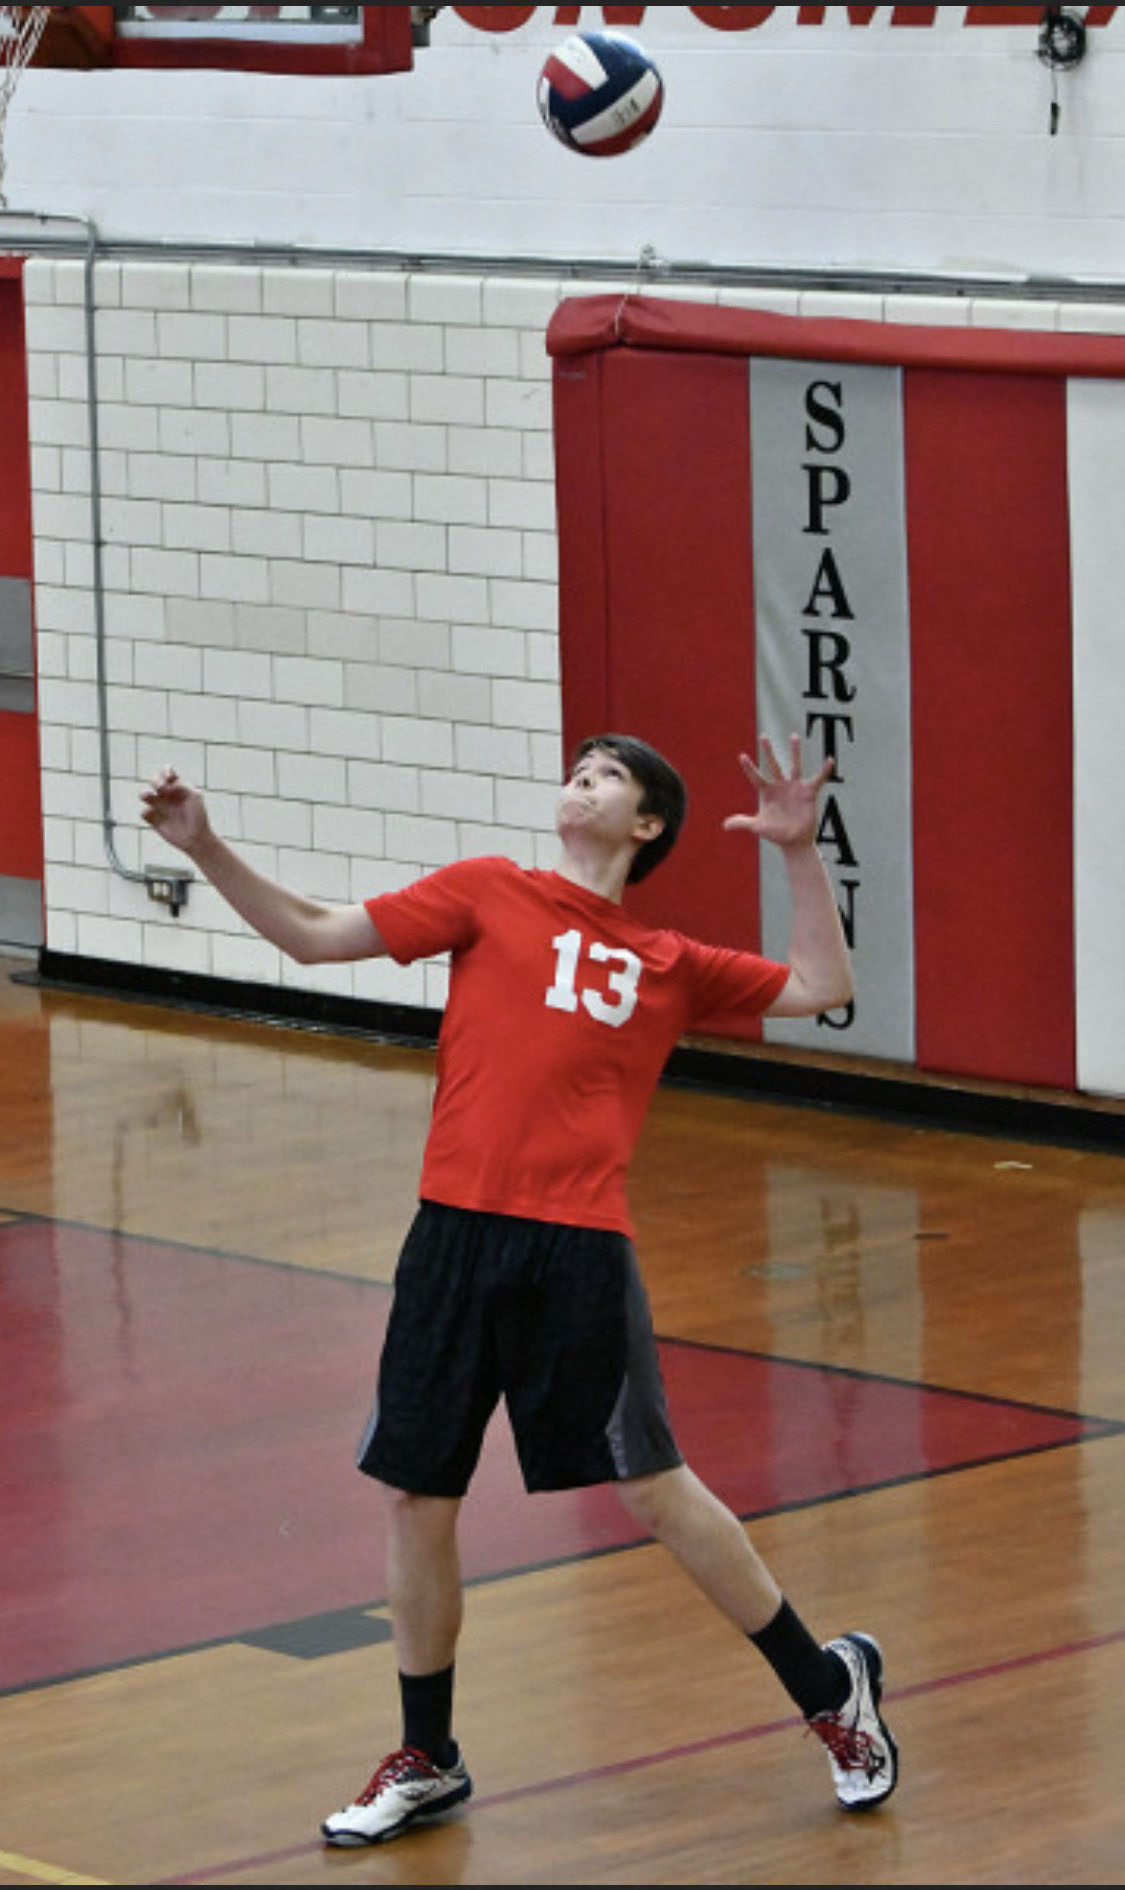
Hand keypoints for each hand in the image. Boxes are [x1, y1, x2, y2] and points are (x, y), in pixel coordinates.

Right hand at [140, 766, 209, 854]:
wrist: (196, 837)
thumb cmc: (198, 816)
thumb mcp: (194, 797)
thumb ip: (182, 786)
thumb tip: (168, 784)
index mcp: (177, 787)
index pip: (168, 773)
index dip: (166, 772)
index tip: (170, 778)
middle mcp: (167, 795)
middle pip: (154, 781)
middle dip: (155, 781)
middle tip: (162, 788)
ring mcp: (159, 807)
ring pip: (144, 795)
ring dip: (144, 794)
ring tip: (147, 797)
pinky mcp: (154, 820)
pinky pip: (144, 813)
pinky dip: (147, 812)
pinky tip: (155, 816)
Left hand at [723, 734, 833, 851]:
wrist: (794, 841)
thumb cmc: (776, 833)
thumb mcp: (758, 827)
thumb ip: (742, 823)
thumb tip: (725, 825)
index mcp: (767, 792)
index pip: (756, 777)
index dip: (749, 768)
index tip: (742, 756)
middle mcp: (780, 786)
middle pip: (773, 765)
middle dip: (768, 751)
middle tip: (763, 736)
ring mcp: (794, 787)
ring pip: (794, 765)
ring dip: (794, 752)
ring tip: (793, 736)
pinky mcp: (808, 792)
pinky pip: (818, 779)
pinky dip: (824, 771)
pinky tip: (829, 760)